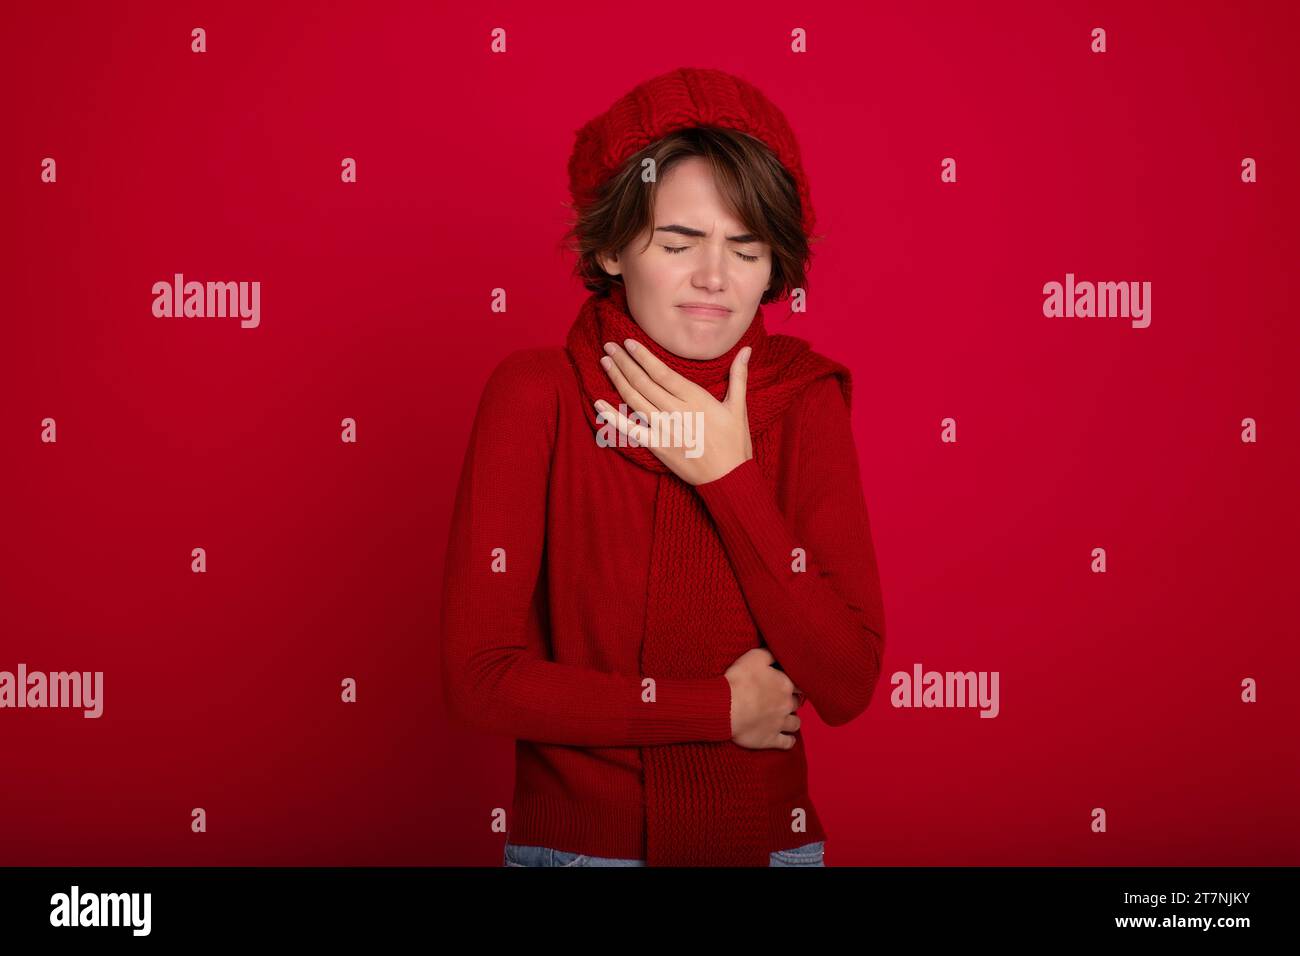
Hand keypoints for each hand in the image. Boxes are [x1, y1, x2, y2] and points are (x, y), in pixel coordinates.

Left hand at [594, 337, 752, 485]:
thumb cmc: (734, 443)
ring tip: (605, 362)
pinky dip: (612, 416)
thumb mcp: (738, 407)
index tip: (628, 342)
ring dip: (617, 379)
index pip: (662, 372)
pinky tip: (598, 403)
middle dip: (624, 362)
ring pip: (634, 400)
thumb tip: (746, 349)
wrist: (728, 478)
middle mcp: (676, 411)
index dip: (643, 356)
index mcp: (695, 399)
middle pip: (643, 382)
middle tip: (609, 346)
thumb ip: (738, 376)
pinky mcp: (656, 446)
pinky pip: (629, 429)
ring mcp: (664, 429)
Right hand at [724, 648, 804, 749]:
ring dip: (793, 720)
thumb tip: (780, 652)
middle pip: (797, 703)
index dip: (796, 683)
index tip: (792, 683)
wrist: (726, 707)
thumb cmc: (739, 680)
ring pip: (796, 723)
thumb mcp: (755, 657)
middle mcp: (786, 704)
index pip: (801, 684)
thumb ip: (771, 654)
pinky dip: (789, 741)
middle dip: (792, 701)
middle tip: (784, 699)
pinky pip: (787, 743)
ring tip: (786, 717)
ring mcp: (780, 724)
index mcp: (785, 684)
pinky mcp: (770, 739)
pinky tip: (789, 739)